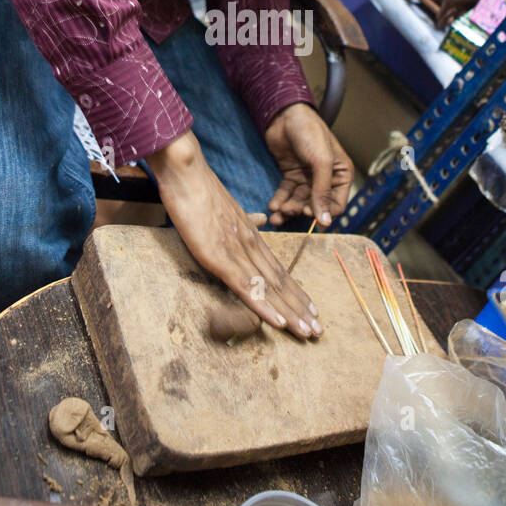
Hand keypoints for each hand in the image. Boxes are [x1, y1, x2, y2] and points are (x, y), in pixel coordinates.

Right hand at [146, 131, 320, 339]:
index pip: (279, 269)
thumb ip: (247, 219)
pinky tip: (277, 322)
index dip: (296, 291)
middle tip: (318, 331)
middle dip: (300, 309)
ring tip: (307, 332)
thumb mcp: (229, 207)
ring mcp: (236, 252)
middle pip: (280, 282)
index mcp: (252, 236)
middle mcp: (250, 246)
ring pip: (269, 288)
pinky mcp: (219, 258)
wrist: (187, 172)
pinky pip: (245, 287)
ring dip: (289, 313)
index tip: (311, 309)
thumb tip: (263, 219)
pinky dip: (263, 306)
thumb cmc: (200, 189)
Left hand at [265, 103, 353, 227]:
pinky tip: (273, 206)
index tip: (307, 214)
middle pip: (315, 205)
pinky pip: (287, 193)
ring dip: (288, 209)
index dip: (323, 212)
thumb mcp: (320, 161)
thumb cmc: (309, 132)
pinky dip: (280, 201)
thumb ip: (322, 191)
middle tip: (288, 210)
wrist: (284, 115)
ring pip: (299, 201)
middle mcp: (326, 178)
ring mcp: (307, 178)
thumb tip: (324, 221)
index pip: (337, 204)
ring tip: (277, 212)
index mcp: (341, 174)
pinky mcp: (291, 175)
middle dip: (301, 210)